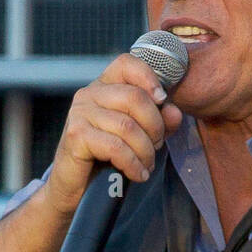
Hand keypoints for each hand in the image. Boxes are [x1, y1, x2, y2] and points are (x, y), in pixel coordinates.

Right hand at [44, 53, 183, 215]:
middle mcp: (89, 94)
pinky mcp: (76, 135)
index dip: (149, 78)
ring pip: (128, 127)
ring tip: (146, 165)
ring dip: (145, 151)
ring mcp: (80, 113)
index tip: (162, 101)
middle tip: (156, 147)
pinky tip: (138, 174)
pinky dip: (133, 164)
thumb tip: (175, 112)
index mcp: (104, 86)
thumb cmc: (107, 158)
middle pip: (135, 97)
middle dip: (155, 127)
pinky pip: (116, 147)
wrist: (76, 187)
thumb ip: (159, 122)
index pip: (127, 64)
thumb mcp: (139, 136)